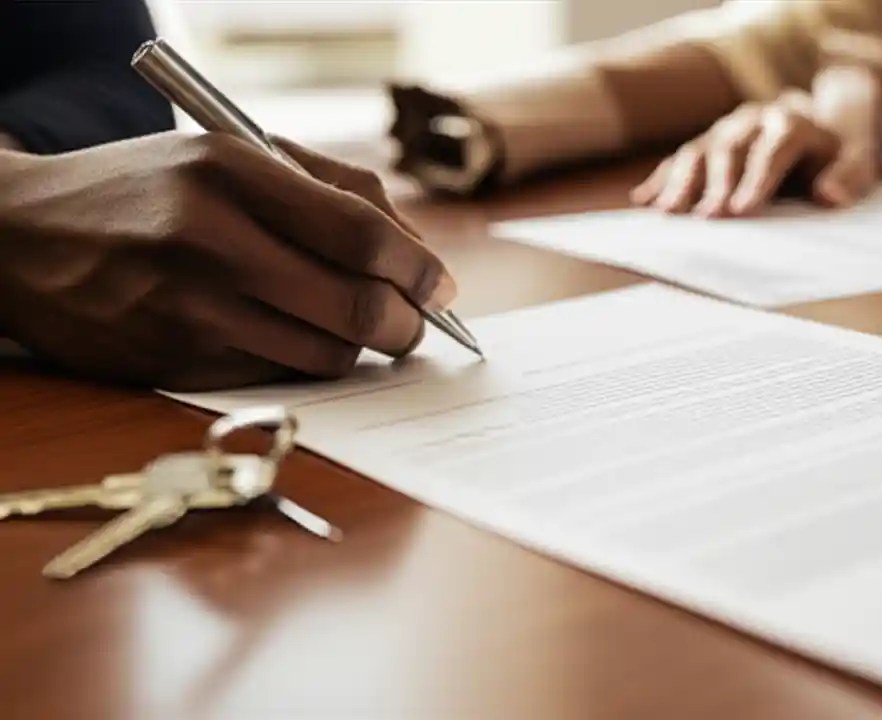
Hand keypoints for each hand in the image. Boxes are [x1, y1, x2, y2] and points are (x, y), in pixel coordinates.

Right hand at [0, 132, 455, 389]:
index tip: (441, 285)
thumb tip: (416, 251)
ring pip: (328, 354)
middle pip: (358, 307)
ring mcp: (190, 312)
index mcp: (229, 174)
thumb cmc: (146, 190)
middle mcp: (210, 244)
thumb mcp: (229, 153)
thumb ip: (332, 188)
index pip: (362, 234)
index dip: (419, 267)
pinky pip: (281, 375)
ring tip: (355, 324)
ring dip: (361, 347)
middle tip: (415, 321)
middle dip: (408, 323)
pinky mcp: (175, 365)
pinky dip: (308, 361)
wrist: (19, 239)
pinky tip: (295, 335)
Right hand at [630, 92, 876, 217]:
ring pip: (697, 151)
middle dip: (716, 184)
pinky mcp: (705, 143)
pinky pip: (679, 160)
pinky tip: (644, 201)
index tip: (742, 209)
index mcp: (791, 123)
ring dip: (681, 183)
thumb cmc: (833, 157)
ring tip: (667, 213)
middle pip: (729, 150)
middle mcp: (751, 121)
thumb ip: (848, 177)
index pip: (771, 150)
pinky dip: (661, 180)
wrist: (813, 132)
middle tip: (707, 218)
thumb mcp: (856, 163)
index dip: (756, 180)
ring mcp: (724, 130)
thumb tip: (829, 196)